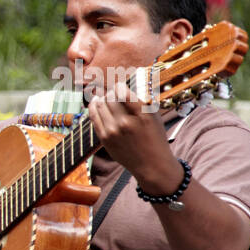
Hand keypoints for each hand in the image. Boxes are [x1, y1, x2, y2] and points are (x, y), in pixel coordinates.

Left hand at [87, 80, 182, 194]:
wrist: (151, 164)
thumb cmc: (155, 137)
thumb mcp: (154, 116)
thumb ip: (141, 100)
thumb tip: (125, 85)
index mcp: (142, 114)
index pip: (122, 91)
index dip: (119, 86)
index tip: (120, 85)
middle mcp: (126, 122)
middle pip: (110, 97)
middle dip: (111, 93)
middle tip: (114, 93)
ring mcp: (113, 131)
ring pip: (99, 105)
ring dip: (102, 99)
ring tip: (106, 98)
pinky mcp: (104, 139)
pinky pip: (94, 117)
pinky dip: (94, 107)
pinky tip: (96, 102)